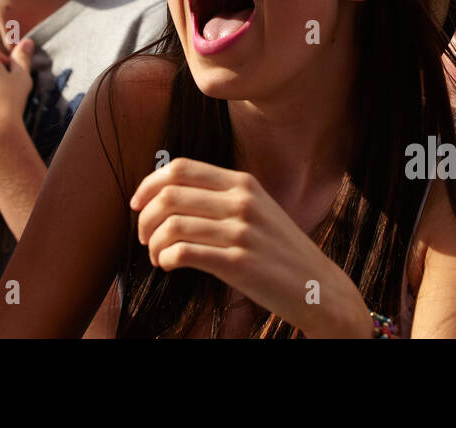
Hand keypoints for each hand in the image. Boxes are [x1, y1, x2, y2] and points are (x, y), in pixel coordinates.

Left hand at [130, 158, 371, 336]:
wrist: (318, 286)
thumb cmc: (278, 250)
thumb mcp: (256, 208)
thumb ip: (220, 196)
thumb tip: (166, 192)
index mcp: (243, 182)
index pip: (181, 168)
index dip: (149, 184)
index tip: (136, 203)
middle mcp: (241, 201)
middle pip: (169, 195)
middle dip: (145, 218)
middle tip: (144, 237)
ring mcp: (241, 232)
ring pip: (172, 226)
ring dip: (153, 244)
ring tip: (157, 257)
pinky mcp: (239, 263)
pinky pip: (184, 253)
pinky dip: (166, 259)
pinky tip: (169, 266)